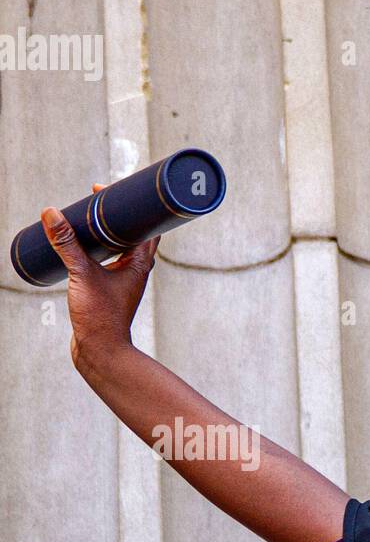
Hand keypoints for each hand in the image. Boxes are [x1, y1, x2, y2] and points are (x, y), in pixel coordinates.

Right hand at [40, 183, 159, 371]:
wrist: (101, 351)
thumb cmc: (100, 317)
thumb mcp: (81, 274)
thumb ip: (67, 244)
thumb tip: (52, 213)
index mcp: (139, 264)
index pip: (145, 225)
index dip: (130, 205)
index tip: (107, 189)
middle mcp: (136, 271)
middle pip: (132, 234)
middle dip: (114, 215)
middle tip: (93, 199)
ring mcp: (124, 281)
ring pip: (118, 248)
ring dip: (105, 232)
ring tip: (84, 218)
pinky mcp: (110, 290)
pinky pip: (106, 261)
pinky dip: (96, 249)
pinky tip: (80, 247)